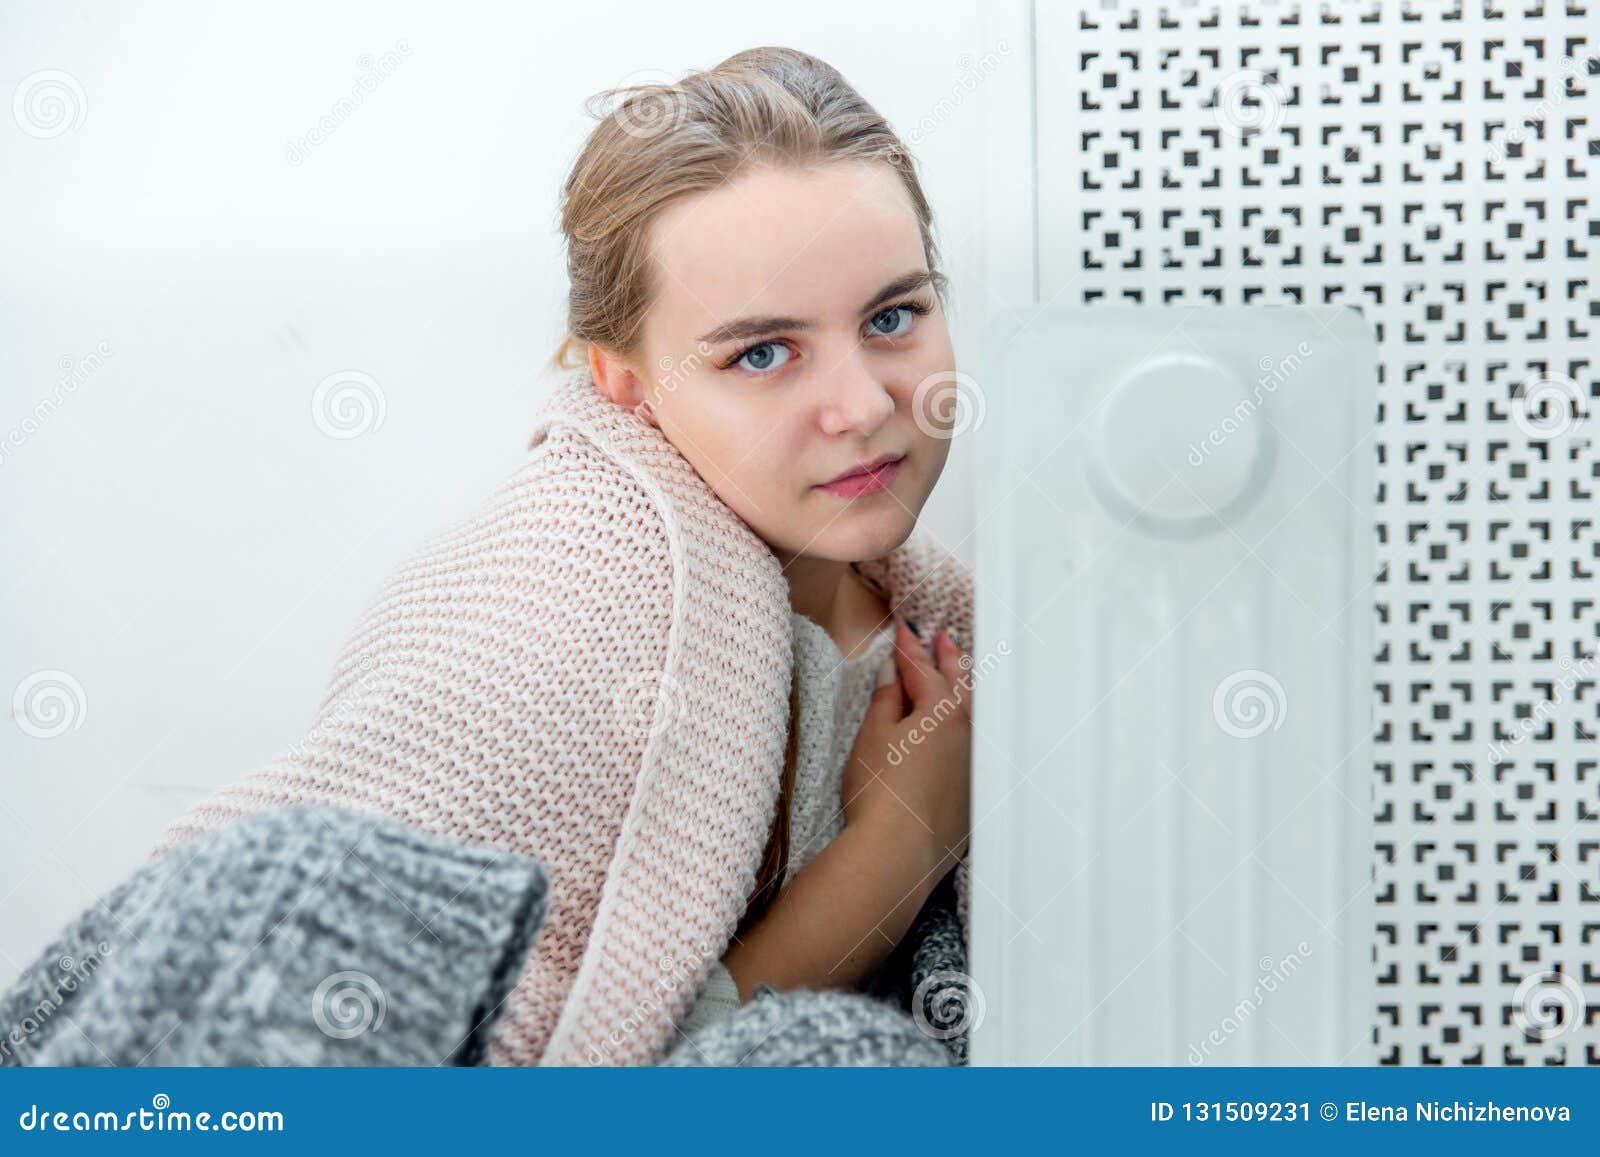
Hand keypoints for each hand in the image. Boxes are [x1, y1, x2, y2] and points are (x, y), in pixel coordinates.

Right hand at [841, 621, 971, 871]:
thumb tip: (894, 678)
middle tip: (943, 639)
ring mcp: (976, 762)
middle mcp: (967, 731)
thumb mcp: (872, 737)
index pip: (923, 669)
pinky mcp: (975, 791)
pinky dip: (970, 724)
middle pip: (959, 684)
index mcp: (940, 710)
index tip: (903, 631)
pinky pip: (977, 744)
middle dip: (949, 658)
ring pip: (975, 713)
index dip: (910, 648)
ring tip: (960, 674)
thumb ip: (886, 702)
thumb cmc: (879, 792)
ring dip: (966, 688)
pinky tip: (965, 728)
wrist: (898, 851)